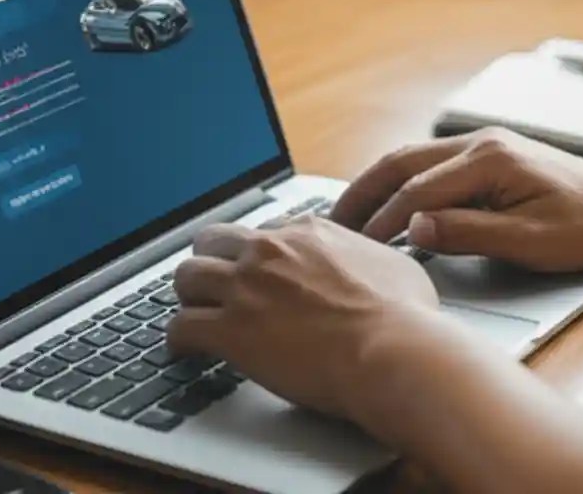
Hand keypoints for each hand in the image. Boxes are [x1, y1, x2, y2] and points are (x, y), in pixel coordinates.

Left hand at [167, 216, 438, 417]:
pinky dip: (179, 339)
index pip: (264, 232)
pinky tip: (184, 350)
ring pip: (186, 276)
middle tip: (215, 285)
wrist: (391, 349)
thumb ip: (368, 257)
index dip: (258, 255)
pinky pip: (181, 326)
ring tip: (194, 314)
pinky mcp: (231, 329)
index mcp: (308, 232)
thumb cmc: (403, 316)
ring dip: (189, 296)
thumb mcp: (393, 264)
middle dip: (210, 262)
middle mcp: (271, 251)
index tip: (259, 273)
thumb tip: (372, 264)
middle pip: (213, 241)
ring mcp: (247, 288)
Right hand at [331, 127, 582, 271]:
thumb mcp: (530, 242)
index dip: (383, 223)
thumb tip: (415, 229)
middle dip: (361, 194)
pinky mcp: (487, 156)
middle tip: (329, 227)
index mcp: (491, 160)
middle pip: (401, 163)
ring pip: (410, 160)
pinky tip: (384, 204)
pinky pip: (428, 165)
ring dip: (374, 185)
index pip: (417, 192)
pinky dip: (397, 182)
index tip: (359, 250)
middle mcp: (482, 144)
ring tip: (346, 216)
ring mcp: (483, 146)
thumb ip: (469, 234)